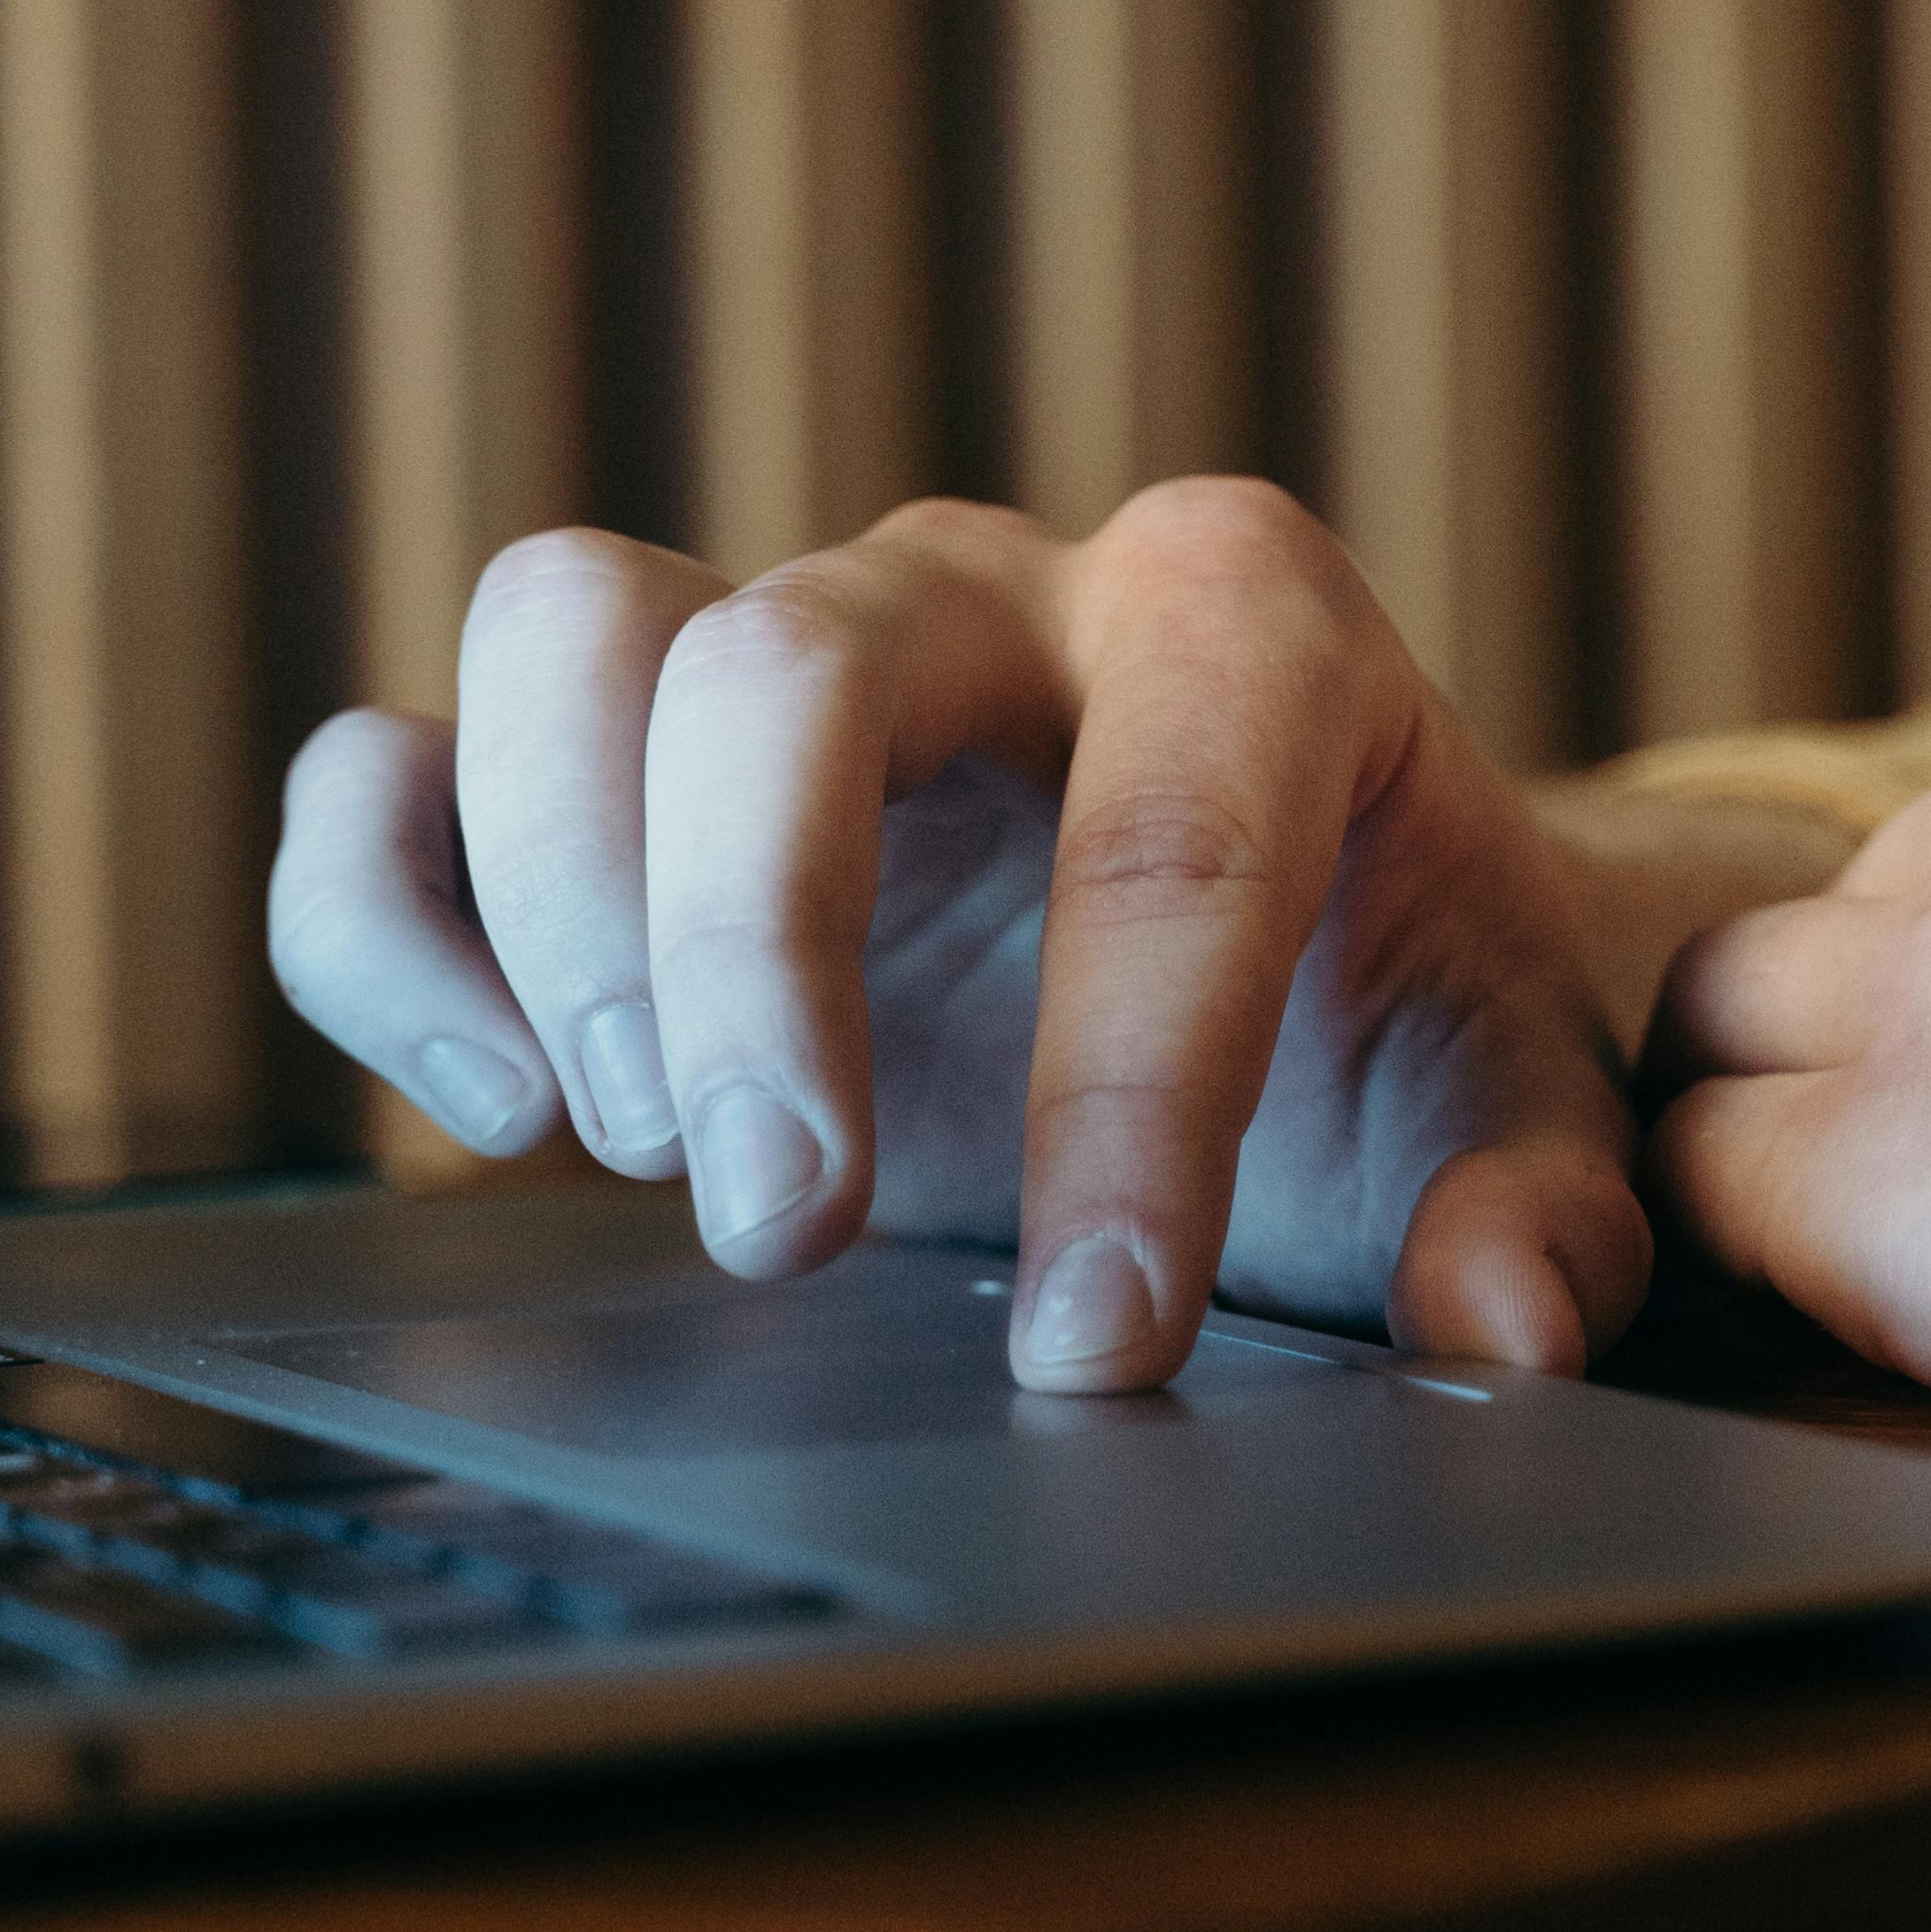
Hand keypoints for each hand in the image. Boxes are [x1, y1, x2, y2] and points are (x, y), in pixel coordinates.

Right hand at [267, 481, 1648, 1394]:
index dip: (1129, 1101)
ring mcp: (774, 638)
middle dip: (757, 953)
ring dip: (563, 897)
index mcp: (1249, 625)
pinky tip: (483, 1104)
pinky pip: (398, 753)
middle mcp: (987, 587)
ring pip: (574, 624)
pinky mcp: (607, 756)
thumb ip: (1547, 1207)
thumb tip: (1504, 1323)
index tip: (1102, 1344)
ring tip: (630, 1144)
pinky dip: (383, 914)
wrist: (1300, 935)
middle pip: (789, 658)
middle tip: (788, 1226)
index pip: (1171, 830)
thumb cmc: (1399, 1003)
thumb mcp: (1520, 1098)